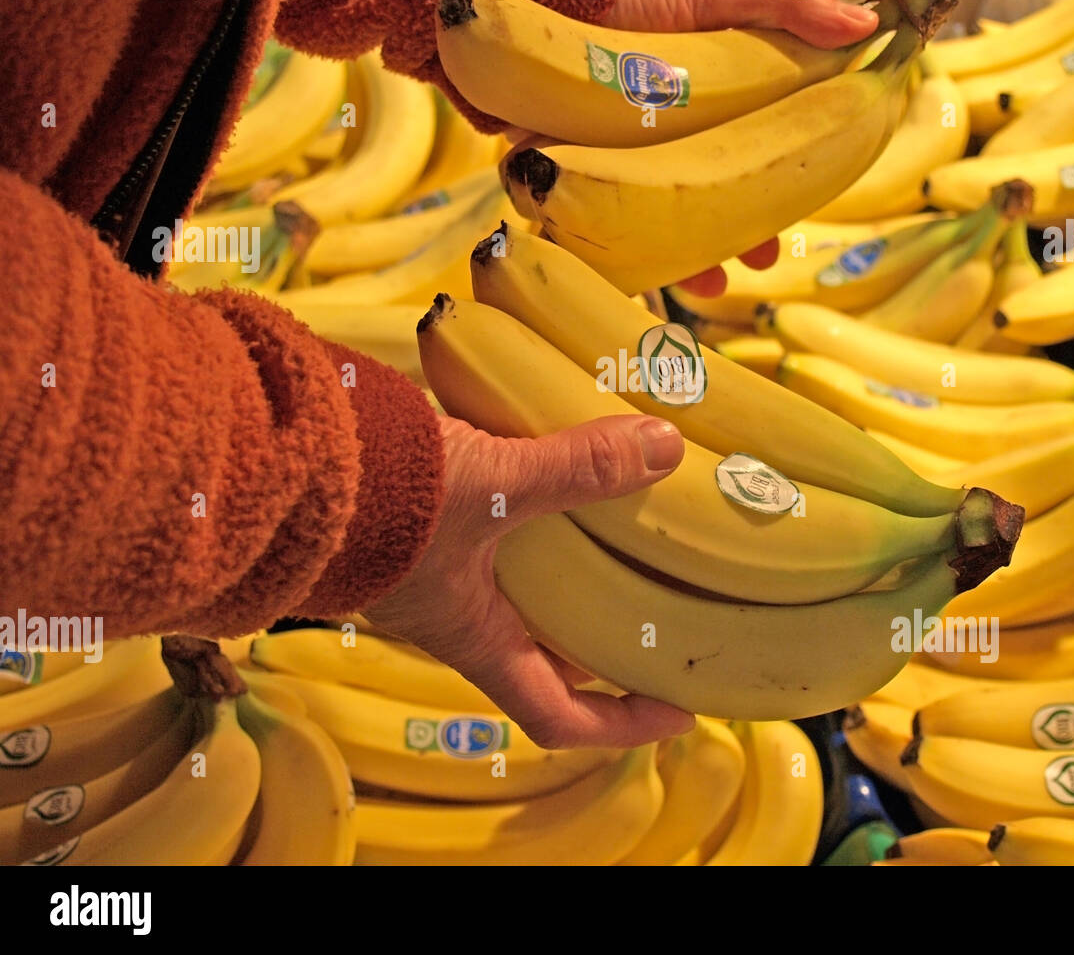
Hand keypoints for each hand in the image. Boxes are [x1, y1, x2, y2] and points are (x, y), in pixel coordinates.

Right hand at [364, 414, 695, 749]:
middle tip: (668, 612)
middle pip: (549, 654)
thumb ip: (577, 467)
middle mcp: (461, 614)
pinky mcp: (432, 519)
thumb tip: (663, 449)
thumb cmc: (381, 495)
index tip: (679, 711)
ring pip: (528, 590)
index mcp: (477, 637)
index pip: (557, 717)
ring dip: (579, 570)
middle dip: (609, 642)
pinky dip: (547, 513)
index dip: (623, 725)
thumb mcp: (493, 484)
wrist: (293, 451)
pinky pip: (504, 533)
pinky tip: (574, 470)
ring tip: (638, 534)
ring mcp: (443, 568)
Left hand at [604, 0, 878, 296]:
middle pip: (703, 211)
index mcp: (708, 116)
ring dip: (680, 263)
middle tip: (752, 262)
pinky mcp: (567, 174)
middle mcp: (662, 148)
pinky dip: (609, 258)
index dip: (767, 207)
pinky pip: (589, 229)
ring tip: (706, 284)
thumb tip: (871, 29)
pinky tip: (631, 274)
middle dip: (730, 245)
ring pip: (652, 231)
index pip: (746, 172)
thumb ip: (790, 9)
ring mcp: (614, 166)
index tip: (783, 231)